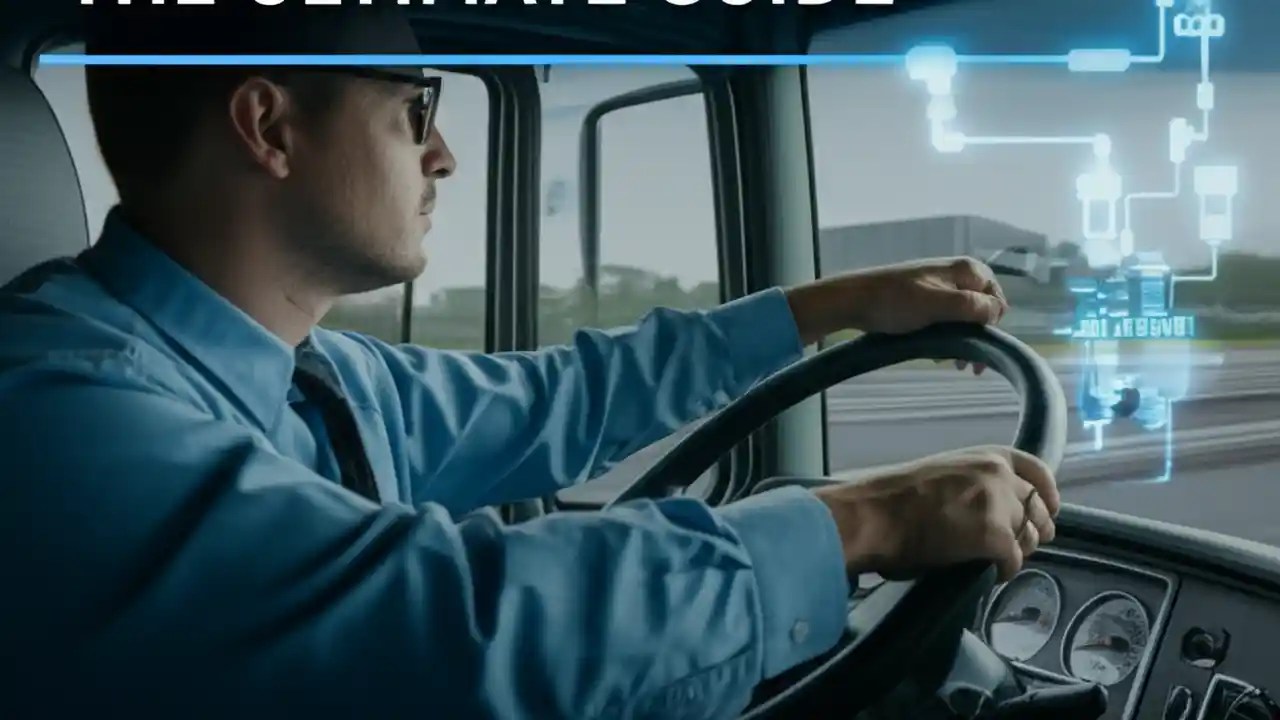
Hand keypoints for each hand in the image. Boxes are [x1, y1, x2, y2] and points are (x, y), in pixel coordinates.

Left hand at [785, 256, 1008, 342]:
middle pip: (982, 310)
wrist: (854, 300)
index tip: (979, 350)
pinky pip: (945, 319)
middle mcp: (958, 275)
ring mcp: (940, 286)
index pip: (997, 301)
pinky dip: (945, 336)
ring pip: (963, 318)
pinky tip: (935, 353)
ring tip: (951, 363)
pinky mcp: (924, 298)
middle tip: (965, 365)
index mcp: (967, 270)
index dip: (991, 327)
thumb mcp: (939, 305)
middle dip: (976, 338)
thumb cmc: (896, 302)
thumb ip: (973, 307)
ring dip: (961, 341)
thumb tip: (997, 313)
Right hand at [812, 445, 1059, 582]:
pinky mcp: (995, 538)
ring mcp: (1000, 507)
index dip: (1048, 493)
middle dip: (1034, 529)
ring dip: (1019, 551)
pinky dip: (1006, 571)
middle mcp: (1000, 476)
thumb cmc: (894, 495)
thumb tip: (992, 507)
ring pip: (1031, 536)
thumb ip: (976, 482)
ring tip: (1000, 559)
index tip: (1050, 509)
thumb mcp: (944, 472)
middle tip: (1019, 545)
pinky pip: (1014, 561)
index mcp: (987, 456)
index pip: (1037, 470)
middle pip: (1038, 508)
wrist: (876, 515)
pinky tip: (993, 574)